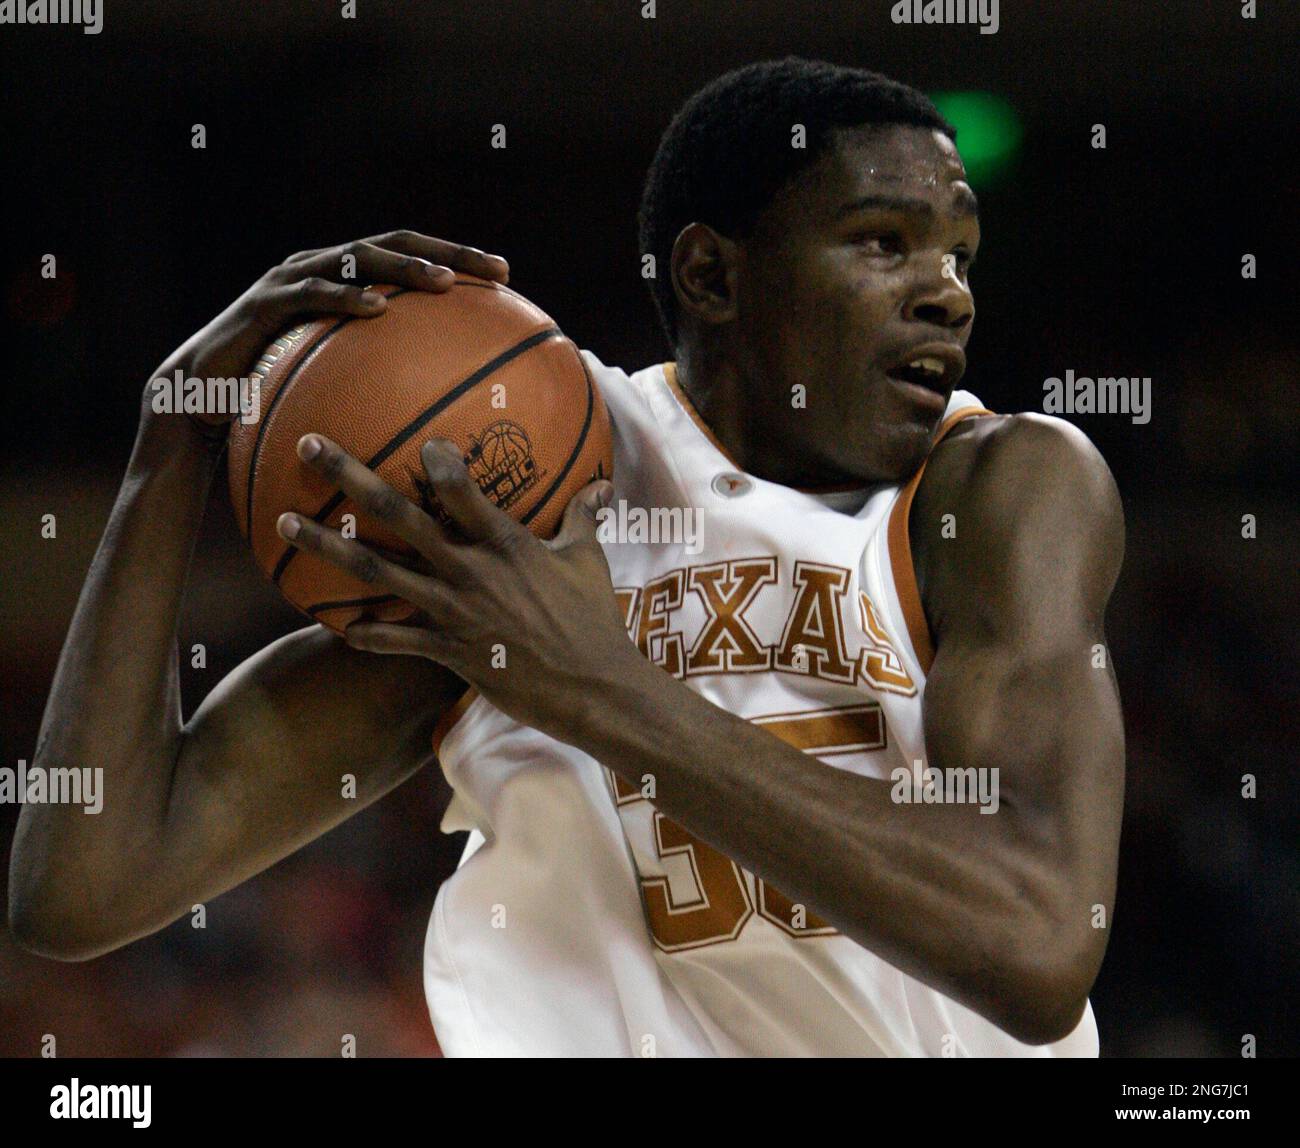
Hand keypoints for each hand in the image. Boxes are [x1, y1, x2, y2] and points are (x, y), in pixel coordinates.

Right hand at [138, 231, 509, 452]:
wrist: (200, 402)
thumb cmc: (276, 397)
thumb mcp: (338, 384)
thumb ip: (380, 376)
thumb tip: (446, 403)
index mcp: (343, 280)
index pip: (410, 258)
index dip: (458, 259)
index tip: (507, 277)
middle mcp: (320, 268)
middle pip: (394, 244)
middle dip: (448, 253)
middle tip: (494, 270)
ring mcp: (291, 280)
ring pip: (357, 258)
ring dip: (404, 268)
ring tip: (445, 282)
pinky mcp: (264, 304)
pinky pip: (310, 295)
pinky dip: (345, 297)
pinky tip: (380, 309)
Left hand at [273, 433, 638, 742]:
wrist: (593, 688)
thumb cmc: (594, 621)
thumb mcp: (590, 561)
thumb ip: (584, 518)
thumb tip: (600, 486)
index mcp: (506, 542)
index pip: (461, 488)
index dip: (436, 461)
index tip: (419, 444)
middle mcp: (471, 569)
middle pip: (399, 516)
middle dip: (351, 477)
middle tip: (309, 445)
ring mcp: (455, 610)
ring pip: (379, 572)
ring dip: (327, 547)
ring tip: (285, 523)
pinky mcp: (450, 651)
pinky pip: (395, 641)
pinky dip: (365, 634)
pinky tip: (339, 628)